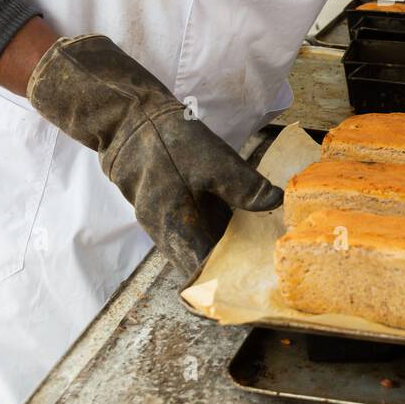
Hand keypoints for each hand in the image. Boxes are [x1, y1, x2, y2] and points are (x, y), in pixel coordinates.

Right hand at [26, 34, 283, 281]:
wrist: (128, 119)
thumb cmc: (167, 139)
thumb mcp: (214, 161)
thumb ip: (245, 187)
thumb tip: (276, 203)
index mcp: (175, 229)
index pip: (201, 275)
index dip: (225, 284)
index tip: (252, 284)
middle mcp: (164, 233)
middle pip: (199, 263)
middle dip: (229, 267)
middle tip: (264, 264)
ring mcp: (161, 220)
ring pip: (195, 244)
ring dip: (222, 247)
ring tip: (258, 244)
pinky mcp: (163, 205)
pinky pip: (191, 226)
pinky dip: (213, 228)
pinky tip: (238, 218)